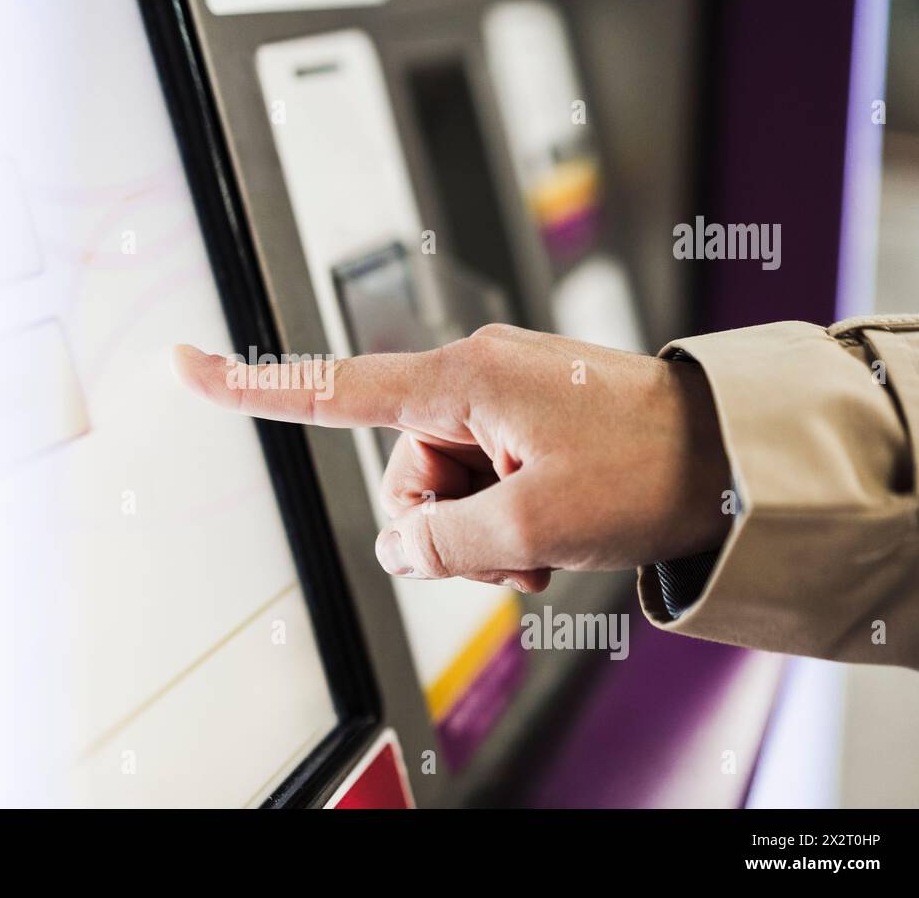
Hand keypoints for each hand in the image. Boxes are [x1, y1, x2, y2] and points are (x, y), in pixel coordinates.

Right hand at [172, 324, 731, 593]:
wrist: (732, 456)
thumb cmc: (646, 468)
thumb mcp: (531, 528)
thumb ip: (440, 544)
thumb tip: (397, 548)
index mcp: (461, 380)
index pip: (332, 387)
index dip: (252, 386)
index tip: (185, 364)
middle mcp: (471, 378)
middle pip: (401, 473)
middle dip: (444, 527)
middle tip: (512, 554)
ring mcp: (501, 399)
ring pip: (443, 489)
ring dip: (481, 534)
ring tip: (544, 549)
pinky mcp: (525, 421)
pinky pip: (481, 481)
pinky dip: (503, 520)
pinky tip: (549, 536)